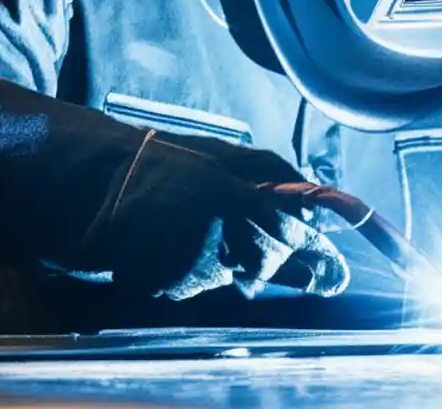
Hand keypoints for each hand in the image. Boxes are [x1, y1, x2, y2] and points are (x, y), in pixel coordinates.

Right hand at [104, 130, 348, 300]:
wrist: (104, 184)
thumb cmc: (170, 161)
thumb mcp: (225, 153)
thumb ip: (275, 174)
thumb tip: (314, 199)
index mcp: (230, 199)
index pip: (290, 237)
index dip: (318, 256)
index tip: (337, 274)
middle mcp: (213, 239)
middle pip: (269, 265)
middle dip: (275, 256)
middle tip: (252, 234)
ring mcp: (189, 269)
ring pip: (235, 276)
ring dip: (233, 259)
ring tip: (201, 228)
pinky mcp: (169, 287)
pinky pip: (202, 284)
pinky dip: (201, 269)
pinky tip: (182, 243)